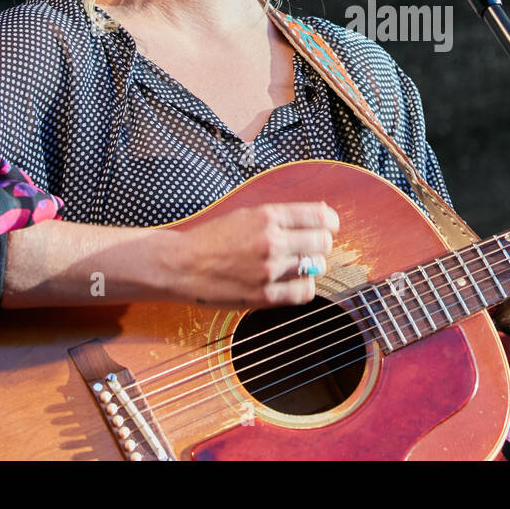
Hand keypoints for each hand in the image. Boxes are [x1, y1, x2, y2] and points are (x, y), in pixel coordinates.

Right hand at [168, 201, 337, 307]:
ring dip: (310, 266)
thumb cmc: (212, 238)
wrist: (180, 265)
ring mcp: (269, 270)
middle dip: (319, 244)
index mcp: (267, 216)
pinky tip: (290, 282)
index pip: (321, 217)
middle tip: (307, 247)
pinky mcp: (264, 295)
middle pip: (323, 243)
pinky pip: (304, 292)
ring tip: (293, 265)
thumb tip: (322, 213)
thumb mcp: (247, 214)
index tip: (327, 226)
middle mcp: (272, 241)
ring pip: (316, 268)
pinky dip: (302, 287)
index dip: (329, 223)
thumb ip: (283, 216)